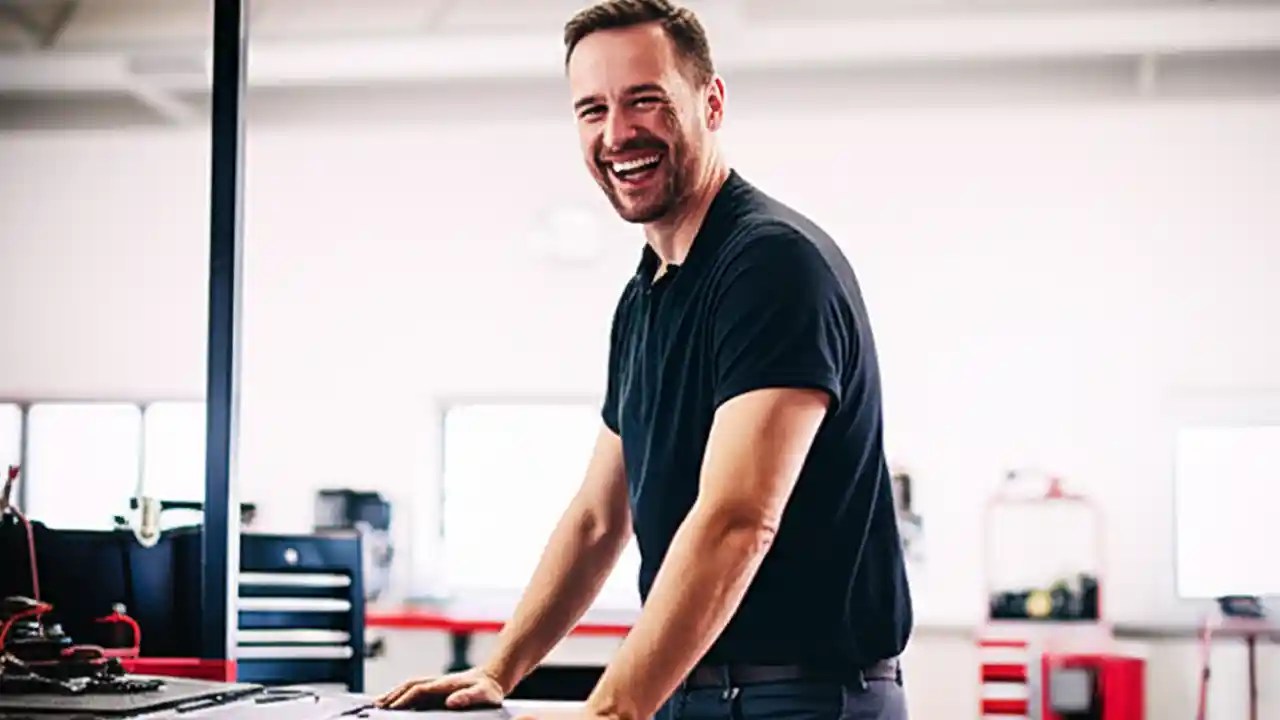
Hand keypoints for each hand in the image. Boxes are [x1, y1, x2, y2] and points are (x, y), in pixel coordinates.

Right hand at [374, 666, 504, 710]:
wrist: (493, 677)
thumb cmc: (489, 689)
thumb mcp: (484, 694)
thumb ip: (468, 697)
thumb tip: (451, 701)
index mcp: (445, 684)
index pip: (419, 690)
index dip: (404, 698)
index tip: (391, 707)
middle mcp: (438, 682)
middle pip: (409, 686)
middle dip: (392, 695)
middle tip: (376, 706)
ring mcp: (436, 684)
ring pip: (409, 686)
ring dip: (393, 693)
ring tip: (378, 703)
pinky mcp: (436, 689)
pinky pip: (414, 690)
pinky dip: (401, 694)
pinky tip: (396, 702)